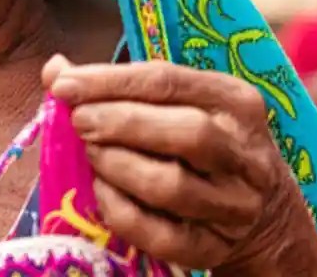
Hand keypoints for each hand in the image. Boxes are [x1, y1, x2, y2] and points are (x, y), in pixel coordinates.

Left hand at [43, 56, 316, 274]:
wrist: (261, 213)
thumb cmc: (201, 143)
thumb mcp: (178, 104)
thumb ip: (119, 85)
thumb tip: (55, 69)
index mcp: (235, 100)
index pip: (168, 81)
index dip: (110, 81)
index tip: (63, 86)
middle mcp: (245, 150)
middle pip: (185, 132)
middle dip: (120, 124)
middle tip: (78, 122)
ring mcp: (236, 203)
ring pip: (173, 186)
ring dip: (119, 167)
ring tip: (91, 155)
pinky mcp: (217, 247)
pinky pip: (163, 235)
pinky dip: (122, 212)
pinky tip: (101, 192)